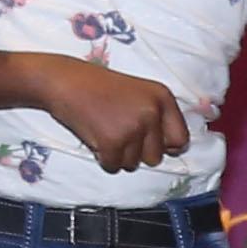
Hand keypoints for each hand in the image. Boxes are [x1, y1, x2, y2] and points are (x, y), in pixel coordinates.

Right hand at [38, 55, 194, 173]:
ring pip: (133, 164)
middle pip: (156, 157)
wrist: (66, 81)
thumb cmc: (99, 88)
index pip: (181, 139)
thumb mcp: (139, 93)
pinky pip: (113, 167)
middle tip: (119, 133)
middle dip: (137, 152)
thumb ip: (157, 116)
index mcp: (162, 97)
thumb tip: (174, 149)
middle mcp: (152, 112)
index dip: (165, 146)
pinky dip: (103, 159)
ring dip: (119, 155)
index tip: (150, 143)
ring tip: (105, 131)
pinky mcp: (112, 142)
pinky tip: (96, 138)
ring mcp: (133, 127)